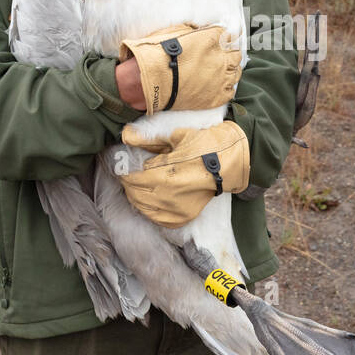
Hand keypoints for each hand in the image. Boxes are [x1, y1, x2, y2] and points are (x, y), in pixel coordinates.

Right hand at [118, 23, 240, 113]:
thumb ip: (193, 29)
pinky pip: (231, 91)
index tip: (225, 37)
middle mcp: (221, 59)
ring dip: (230, 69)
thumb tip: (200, 28)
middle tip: (222, 53)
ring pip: (236, 72)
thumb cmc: (159, 54)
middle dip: (230, 52)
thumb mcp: (175, 31)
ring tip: (221, 69)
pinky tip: (219, 84)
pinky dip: (227, 86)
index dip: (227, 36)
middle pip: (236, 54)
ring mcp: (220, 79)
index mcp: (212, 40)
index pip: (230, 34)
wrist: (151, 81)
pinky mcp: (216, 97)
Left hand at [120, 121, 250, 227]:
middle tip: (131, 174)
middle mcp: (167, 194)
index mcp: (163, 173)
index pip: (131, 177)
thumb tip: (126, 135)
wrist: (230, 162)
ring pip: (142, 207)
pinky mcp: (183, 216)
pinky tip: (150, 201)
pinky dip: (149, 211)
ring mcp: (175, 208)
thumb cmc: (205, 145)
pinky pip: (157, 219)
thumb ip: (148, 138)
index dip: (124, 171)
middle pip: (134, 193)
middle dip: (129, 183)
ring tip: (139, 186)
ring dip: (136, 196)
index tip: (124, 165)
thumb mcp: (177, 136)